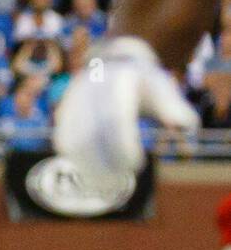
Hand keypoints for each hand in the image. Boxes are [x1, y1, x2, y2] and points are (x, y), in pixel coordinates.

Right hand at [53, 37, 199, 179]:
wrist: (114, 63)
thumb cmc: (145, 84)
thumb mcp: (164, 89)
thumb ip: (176, 109)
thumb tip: (185, 131)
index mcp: (118, 81)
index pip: (114, 117)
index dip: (122, 145)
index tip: (137, 165)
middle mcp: (90, 88)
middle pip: (90, 132)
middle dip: (104, 162)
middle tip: (121, 182)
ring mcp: (72, 100)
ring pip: (72, 139)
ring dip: (88, 166)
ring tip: (106, 186)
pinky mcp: (62, 112)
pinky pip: (63, 141)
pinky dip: (76, 161)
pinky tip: (92, 176)